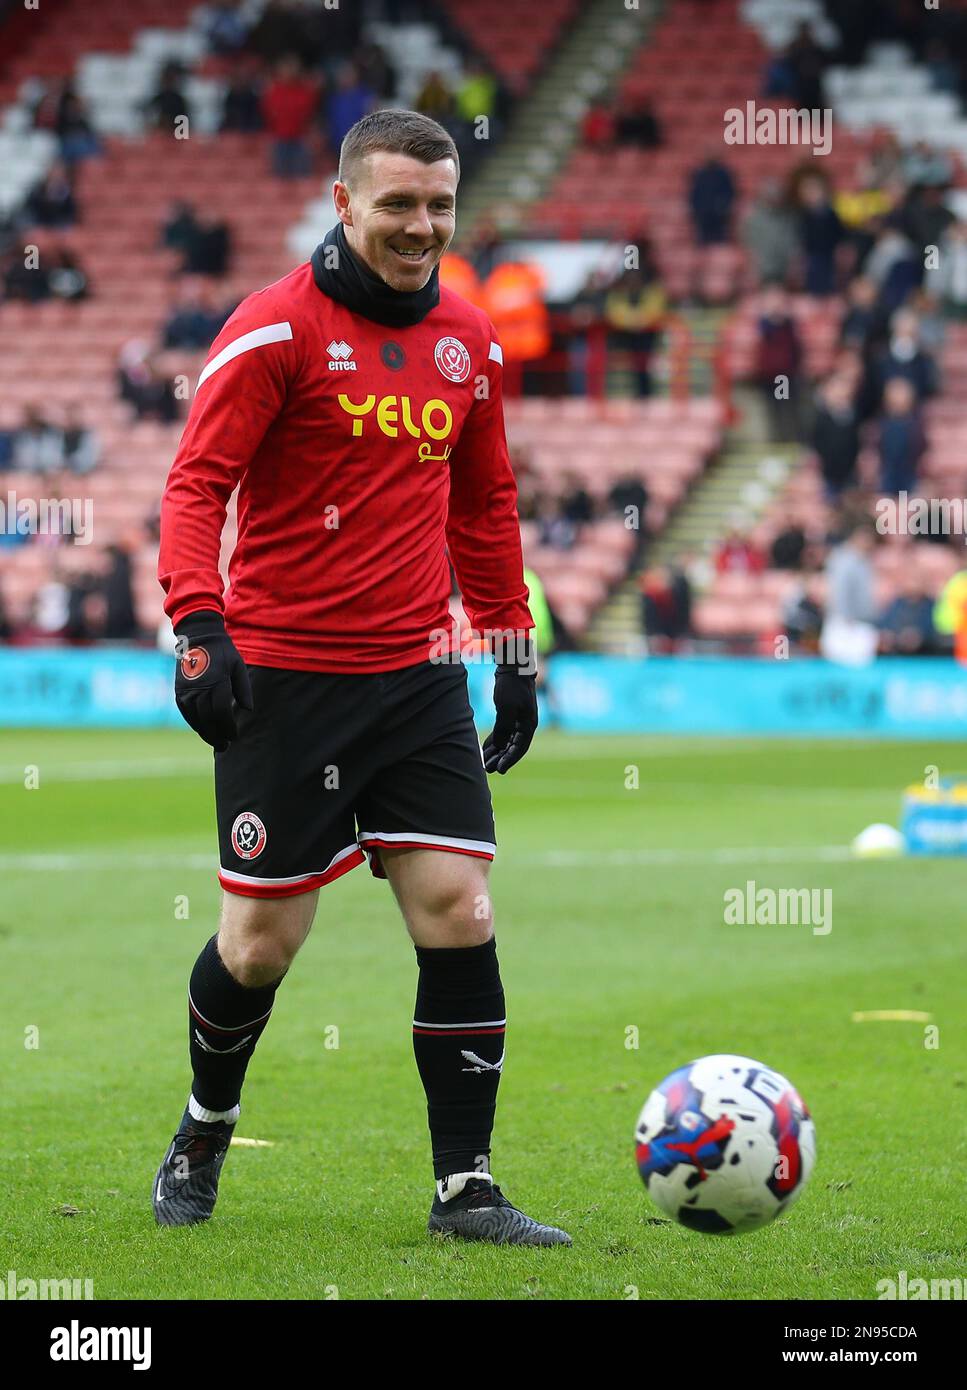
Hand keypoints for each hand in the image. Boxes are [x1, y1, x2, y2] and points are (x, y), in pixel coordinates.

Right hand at [173, 610, 252, 751]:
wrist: (198, 636)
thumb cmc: (223, 651)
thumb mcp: (238, 666)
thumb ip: (243, 689)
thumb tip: (248, 710)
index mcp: (216, 682)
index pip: (221, 713)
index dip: (228, 727)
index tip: (235, 736)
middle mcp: (199, 689)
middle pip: (208, 720)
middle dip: (217, 736)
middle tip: (225, 747)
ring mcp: (187, 691)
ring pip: (196, 719)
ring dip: (206, 733)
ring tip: (216, 742)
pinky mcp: (179, 691)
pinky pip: (186, 713)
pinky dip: (195, 723)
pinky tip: (203, 730)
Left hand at [483, 663, 537, 774]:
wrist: (513, 666)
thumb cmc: (511, 686)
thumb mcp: (506, 708)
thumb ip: (504, 728)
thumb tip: (501, 746)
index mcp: (529, 725)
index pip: (519, 748)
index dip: (509, 760)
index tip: (499, 770)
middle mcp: (525, 724)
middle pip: (513, 747)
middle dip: (500, 758)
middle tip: (487, 769)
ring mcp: (518, 719)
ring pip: (507, 741)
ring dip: (497, 751)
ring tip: (485, 762)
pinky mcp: (510, 713)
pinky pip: (503, 732)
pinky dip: (495, 740)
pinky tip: (485, 747)